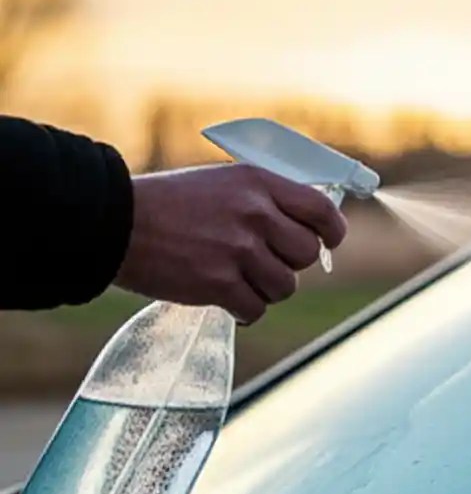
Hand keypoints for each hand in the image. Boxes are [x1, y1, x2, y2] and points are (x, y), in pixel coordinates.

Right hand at [116, 164, 347, 323]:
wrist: (115, 223)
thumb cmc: (170, 204)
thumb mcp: (224, 183)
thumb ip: (267, 200)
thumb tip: (311, 226)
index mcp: (259, 183)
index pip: (321, 209)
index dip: (332, 231)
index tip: (328, 241)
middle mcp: (254, 214)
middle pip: (306, 255)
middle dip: (289, 263)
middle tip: (263, 261)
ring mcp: (237, 250)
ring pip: (283, 287)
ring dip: (265, 289)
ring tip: (237, 278)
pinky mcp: (218, 283)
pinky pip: (255, 309)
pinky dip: (243, 310)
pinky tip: (224, 298)